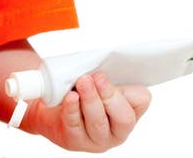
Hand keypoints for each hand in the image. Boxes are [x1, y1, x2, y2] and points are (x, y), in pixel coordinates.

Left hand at [25, 72, 150, 152]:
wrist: (50, 107)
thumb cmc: (78, 88)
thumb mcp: (94, 76)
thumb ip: (101, 67)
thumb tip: (101, 51)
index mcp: (127, 109)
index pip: (141, 100)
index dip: (132, 88)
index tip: (119, 72)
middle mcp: (116, 128)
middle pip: (123, 117)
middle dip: (110, 95)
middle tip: (98, 77)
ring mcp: (96, 138)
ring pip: (98, 122)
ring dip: (91, 99)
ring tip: (82, 82)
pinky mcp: (75, 141)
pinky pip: (75, 125)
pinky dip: (72, 108)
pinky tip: (71, 97)